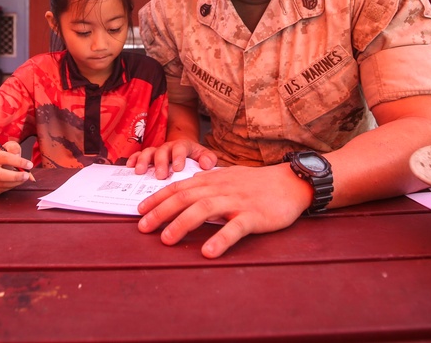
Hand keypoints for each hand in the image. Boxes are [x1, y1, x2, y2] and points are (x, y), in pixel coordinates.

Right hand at [0, 141, 33, 194]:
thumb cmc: (3, 155)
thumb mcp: (9, 147)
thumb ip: (15, 149)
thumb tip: (20, 160)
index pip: (5, 158)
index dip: (19, 162)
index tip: (30, 165)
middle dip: (15, 177)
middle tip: (27, 176)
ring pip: (2, 184)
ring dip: (15, 182)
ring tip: (24, 178)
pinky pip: (1, 190)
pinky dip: (11, 186)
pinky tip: (15, 182)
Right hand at [126, 139, 217, 178]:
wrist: (184, 149)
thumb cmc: (195, 157)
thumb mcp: (204, 156)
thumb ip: (208, 159)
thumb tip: (206, 165)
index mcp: (183, 146)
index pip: (181, 148)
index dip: (179, 157)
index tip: (178, 169)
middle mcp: (168, 147)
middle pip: (163, 151)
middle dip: (160, 163)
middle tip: (160, 176)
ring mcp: (156, 151)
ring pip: (148, 152)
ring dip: (144, 161)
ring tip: (140, 172)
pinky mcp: (148, 156)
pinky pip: (138, 155)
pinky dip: (133, 159)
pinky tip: (129, 167)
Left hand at [137, 162, 311, 257]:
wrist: (291, 182)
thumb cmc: (257, 183)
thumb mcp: (228, 178)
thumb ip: (206, 185)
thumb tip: (183, 191)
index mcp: (212, 180)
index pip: (179, 187)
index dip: (157, 199)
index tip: (139, 211)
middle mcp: (221, 188)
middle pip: (185, 198)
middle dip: (161, 212)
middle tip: (142, 228)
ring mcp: (237, 202)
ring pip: (204, 210)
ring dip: (182, 224)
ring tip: (166, 240)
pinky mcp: (254, 216)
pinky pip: (235, 228)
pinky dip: (220, 239)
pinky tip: (208, 252)